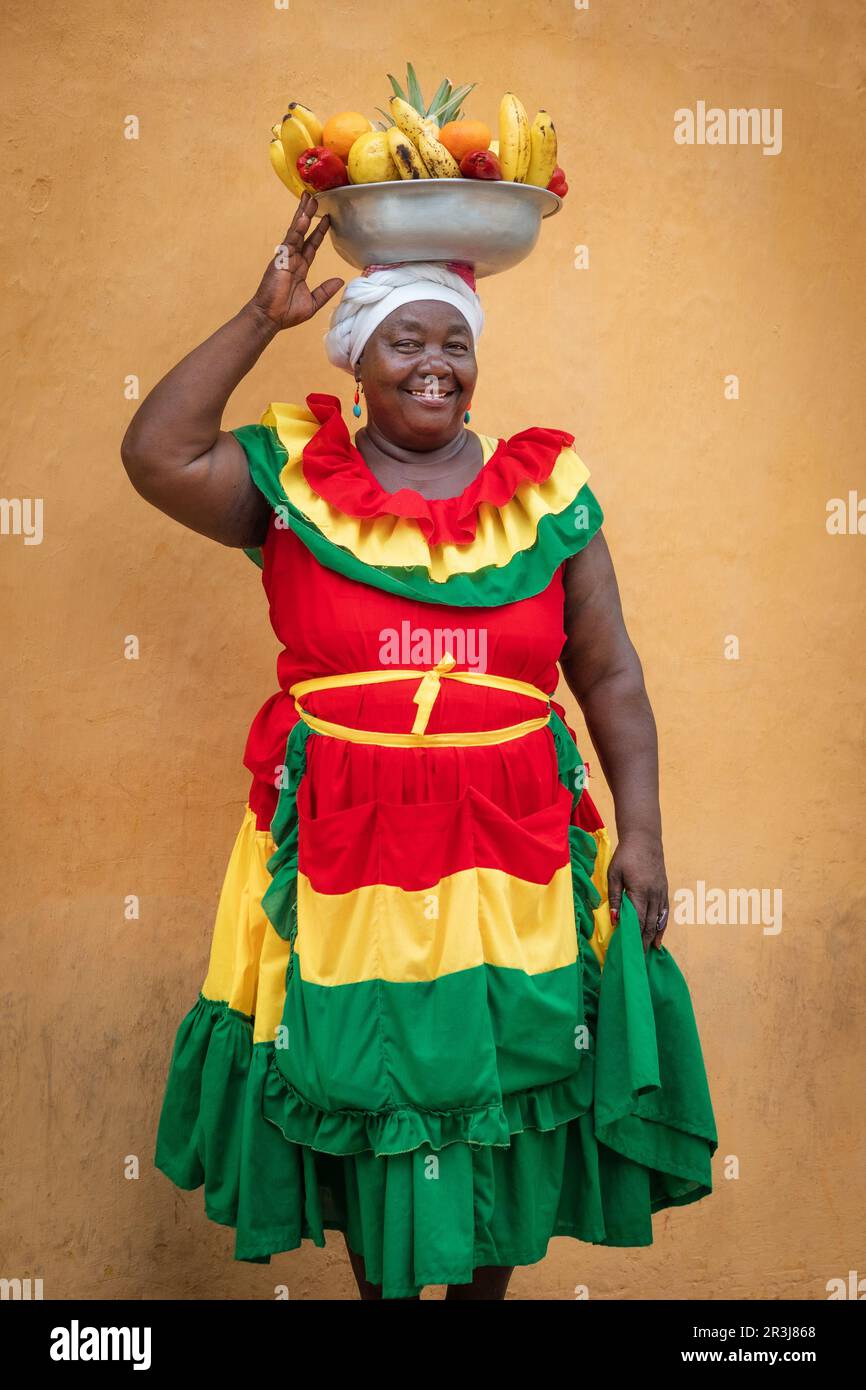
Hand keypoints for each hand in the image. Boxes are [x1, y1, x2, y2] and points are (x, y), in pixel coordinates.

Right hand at [249, 191, 344, 330]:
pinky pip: (290, 240)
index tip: (327, 219)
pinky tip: (303, 216)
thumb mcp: (313, 302)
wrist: (271, 318)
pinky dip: (297, 228)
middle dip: (309, 215)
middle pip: (303, 232)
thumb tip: (340, 281)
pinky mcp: (280, 259)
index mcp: (300, 268)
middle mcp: (293, 259)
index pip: (311, 245)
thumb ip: (325, 290)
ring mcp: (286, 257)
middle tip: (315, 198)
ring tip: (309, 198)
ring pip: (296, 231)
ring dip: (303, 214)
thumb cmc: (287, 313)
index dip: (319, 232)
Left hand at [607, 831, 668, 953]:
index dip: (634, 938)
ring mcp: (661, 893)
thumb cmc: (625, 855)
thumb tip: (614, 919)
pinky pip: (664, 913)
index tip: (629, 952)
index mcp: (640, 892)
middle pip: (649, 924)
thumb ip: (615, 897)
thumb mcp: (614, 874)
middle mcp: (654, 895)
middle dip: (643, 943)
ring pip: (658, 920)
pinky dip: (661, 926)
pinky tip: (658, 937)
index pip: (638, 921)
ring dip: (652, 937)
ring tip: (648, 953)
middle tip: (637, 959)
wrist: (644, 839)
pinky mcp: (664, 890)